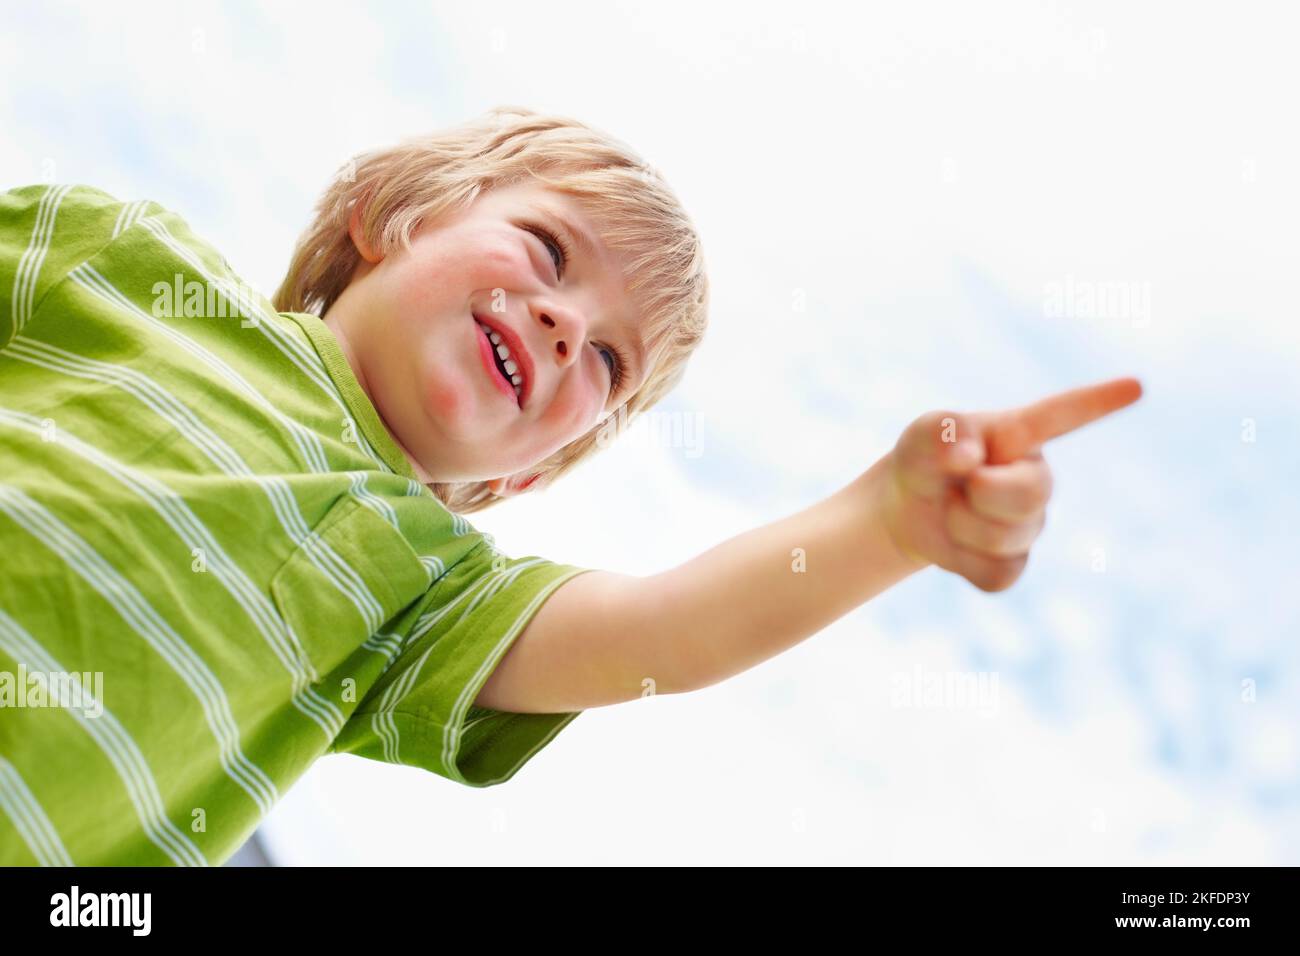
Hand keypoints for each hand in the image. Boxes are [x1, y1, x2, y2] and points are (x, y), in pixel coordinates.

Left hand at [878, 376, 1143, 591]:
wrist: (907, 505)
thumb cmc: (927, 458)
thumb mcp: (923, 434)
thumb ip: (941, 431)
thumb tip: (968, 457)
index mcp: (1020, 435)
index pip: (1063, 415)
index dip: (1098, 402)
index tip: (1135, 385)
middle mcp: (1035, 477)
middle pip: (1030, 495)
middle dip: (983, 493)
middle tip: (959, 485)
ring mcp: (1030, 523)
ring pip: (1006, 539)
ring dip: (961, 525)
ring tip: (951, 508)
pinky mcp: (1013, 564)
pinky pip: (997, 575)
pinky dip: (963, 563)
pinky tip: (958, 544)